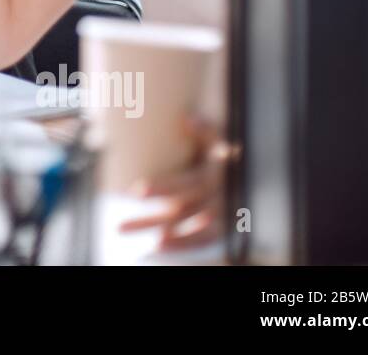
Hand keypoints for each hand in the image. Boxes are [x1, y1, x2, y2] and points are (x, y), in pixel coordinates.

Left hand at [119, 115, 231, 249]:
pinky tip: (157, 248)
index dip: (163, 188)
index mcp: (215, 173)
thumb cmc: (224, 146)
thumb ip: (205, 128)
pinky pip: (204, 241)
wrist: (248, 167)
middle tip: (119, 228)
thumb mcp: (218, 134)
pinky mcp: (223, 226)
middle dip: (151, 220)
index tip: (136, 192)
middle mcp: (218, 196)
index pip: (187, 184)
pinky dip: (183, 245)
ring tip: (137, 243)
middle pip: (182, 211)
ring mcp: (221, 213)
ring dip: (166, 239)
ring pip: (191, 230)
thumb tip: (187, 119)